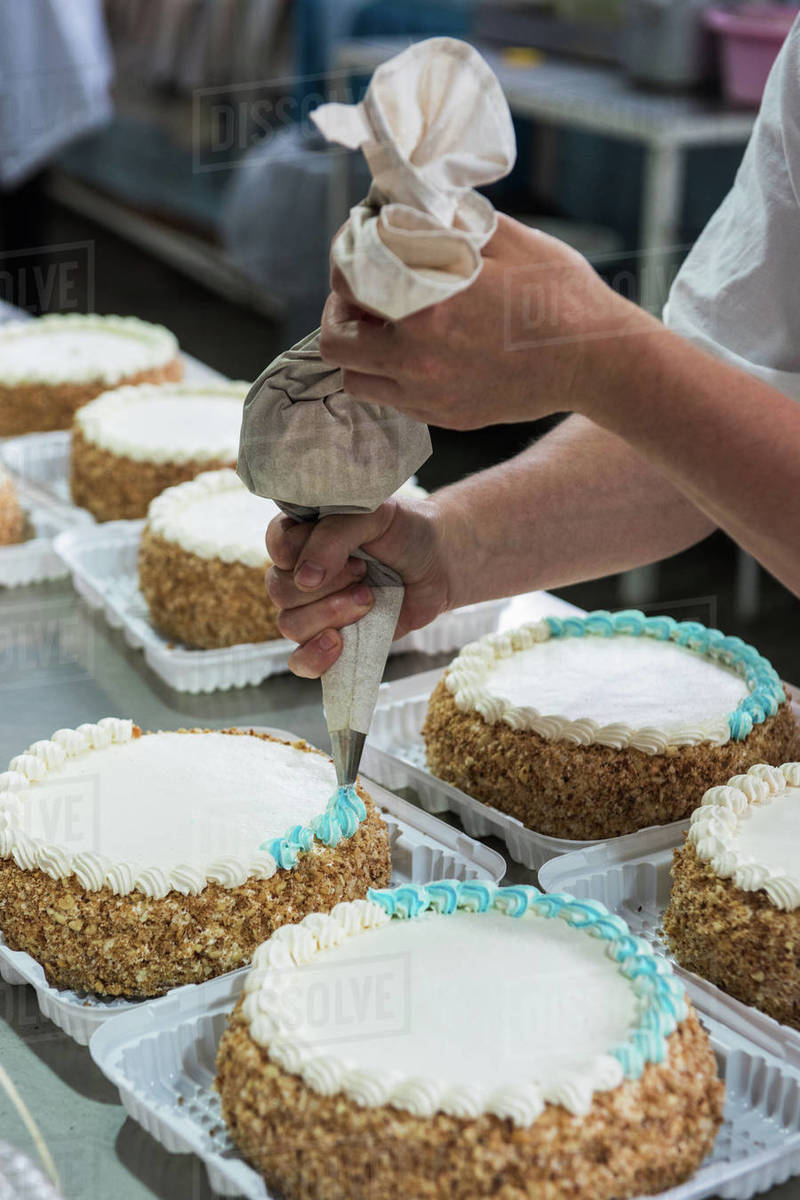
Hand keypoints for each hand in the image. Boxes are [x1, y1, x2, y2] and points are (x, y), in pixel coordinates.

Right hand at [266, 496, 452, 676]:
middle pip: (280, 591)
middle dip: (327, 586)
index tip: (348, 553)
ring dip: (331, 614)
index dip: (303, 553)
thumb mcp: (373, 515)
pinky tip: (338, 644)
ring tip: (368, 600)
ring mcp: (313, 608)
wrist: (438, 563)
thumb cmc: (404, 531)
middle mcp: (300, 572)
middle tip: (364, 573)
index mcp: (304, 533)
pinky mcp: (330, 638)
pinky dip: (313, 657)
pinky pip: (300, 661)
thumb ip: (333, 537)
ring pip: (290, 625)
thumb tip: (305, 578)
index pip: (277, 545)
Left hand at [318, 214, 647, 429]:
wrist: (596, 360)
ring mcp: (430, 395)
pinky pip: (392, 400)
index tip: (356, 246)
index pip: (347, 283)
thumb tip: (410, 203)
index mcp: (426, 307)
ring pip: (356, 379)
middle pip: (336, 342)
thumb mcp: (506, 239)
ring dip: (359, 351)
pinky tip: (414, 352)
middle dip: (340, 312)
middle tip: (358, 294)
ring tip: (381, 328)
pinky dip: (389, 376)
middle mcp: (418, 358)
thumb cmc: (559, 293)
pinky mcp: (446, 417)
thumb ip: (449, 222)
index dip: (343, 258)